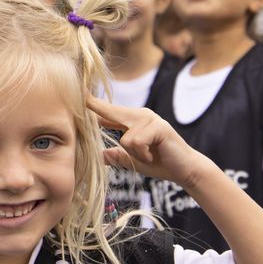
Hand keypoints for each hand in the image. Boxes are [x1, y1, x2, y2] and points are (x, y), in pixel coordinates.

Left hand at [86, 95, 202, 184]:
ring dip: (136, 154)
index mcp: (132, 120)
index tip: (78, 92)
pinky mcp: (159, 127)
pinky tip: (154, 155)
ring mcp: (150, 119)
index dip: (92, 103)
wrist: (184, 170)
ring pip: (125, 138)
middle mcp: (140, 115)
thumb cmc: (159, 163)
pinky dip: (143, 155)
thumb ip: (117, 156)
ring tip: (148, 156)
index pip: (108, 111)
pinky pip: (136, 142)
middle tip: (96, 116)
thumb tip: (99, 156)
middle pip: (111, 112)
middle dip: (97, 109)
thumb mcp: (132, 160)